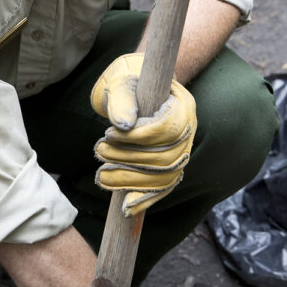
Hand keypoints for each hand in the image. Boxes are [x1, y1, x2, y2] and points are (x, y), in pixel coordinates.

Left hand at [90, 53, 196, 216]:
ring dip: (131, 180)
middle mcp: (188, 129)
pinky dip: (146, 199)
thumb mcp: (121, 80)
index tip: (108, 134)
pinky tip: (126, 207)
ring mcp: (182, 149)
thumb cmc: (128, 78)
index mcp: (182, 104)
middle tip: (98, 151)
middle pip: (166, 156)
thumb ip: (121, 100)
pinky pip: (164, 188)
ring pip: (165, 176)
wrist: (134, 86)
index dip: (138, 137)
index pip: (167, 128)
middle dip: (129, 159)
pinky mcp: (172, 166)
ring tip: (101, 175)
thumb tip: (123, 124)